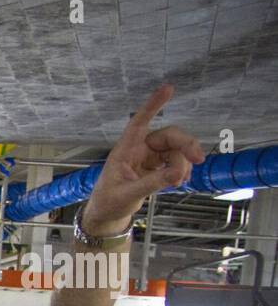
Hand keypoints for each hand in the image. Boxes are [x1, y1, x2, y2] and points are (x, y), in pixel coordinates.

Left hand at [84, 84, 205, 235]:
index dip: (153, 105)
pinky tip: (180, 181)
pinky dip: (181, 169)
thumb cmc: (109, 202)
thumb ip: (152, 183)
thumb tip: (177, 173)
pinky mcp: (155, 167)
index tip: (168, 88)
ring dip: (183, 162)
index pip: (139, 122)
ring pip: (175, 150)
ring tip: (180, 181)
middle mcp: (138, 150)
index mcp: (125, 150)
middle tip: (198, 159)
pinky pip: (175, 162)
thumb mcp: (128, 194)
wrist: (107, 216)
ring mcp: (148, 158)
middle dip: (185, 145)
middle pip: (168, 137)